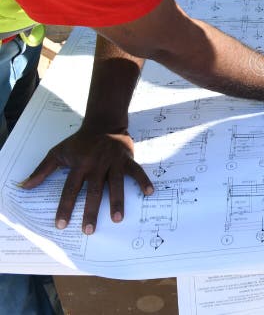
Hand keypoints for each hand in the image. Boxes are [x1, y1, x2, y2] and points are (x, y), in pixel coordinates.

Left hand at [20, 126, 153, 234]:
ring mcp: (113, 161)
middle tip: (90, 230)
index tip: (62, 224)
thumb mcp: (58, 152)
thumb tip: (25, 185)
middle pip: (93, 191)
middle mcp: (96, 165)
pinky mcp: (127, 158)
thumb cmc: (80, 141)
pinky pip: (136, 171)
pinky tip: (149, 192)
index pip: (70, 189)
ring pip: (115, 184)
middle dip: (91, 211)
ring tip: (117, 218)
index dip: (65, 207)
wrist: (103, 123)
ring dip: (117, 201)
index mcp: (79, 165)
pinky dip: (143, 180)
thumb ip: (42, 170)